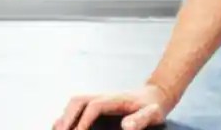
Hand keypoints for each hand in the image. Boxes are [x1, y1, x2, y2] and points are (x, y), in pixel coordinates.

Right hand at [53, 83, 172, 129]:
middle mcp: (104, 96)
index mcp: (116, 99)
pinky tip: (64, 126)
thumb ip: (141, 119)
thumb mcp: (153, 114)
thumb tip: (126, 126)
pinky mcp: (98, 103)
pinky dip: (68, 115)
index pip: (94, 106)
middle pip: (79, 100)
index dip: (84, 120)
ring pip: (76, 102)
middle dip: (67, 116)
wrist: (155, 95)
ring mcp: (100, 98)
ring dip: (65, 115)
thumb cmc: (153, 106)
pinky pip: (78, 106)